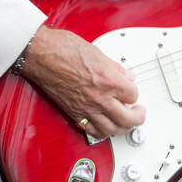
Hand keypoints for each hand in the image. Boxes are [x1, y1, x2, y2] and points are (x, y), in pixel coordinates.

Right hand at [18, 25, 145, 136]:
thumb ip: (115, 68)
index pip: (133, 94)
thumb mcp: (98, 53)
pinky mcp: (74, 113)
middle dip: (137, 117)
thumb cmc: (64, 49)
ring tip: (126, 123)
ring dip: (122, 128)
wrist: (42, 55)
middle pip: (128, 118)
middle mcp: (100, 97)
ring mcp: (86, 108)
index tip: (131, 89)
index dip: (134, 92)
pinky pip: (92, 130)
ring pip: (112, 129)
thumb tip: (126, 75)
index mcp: (109, 80)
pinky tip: (106, 128)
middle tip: (139, 113)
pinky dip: (102, 132)